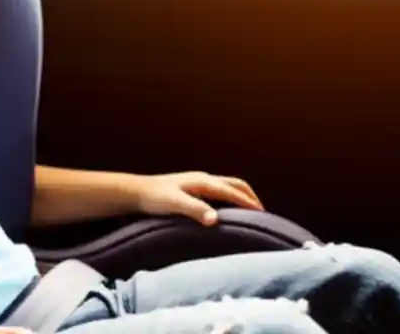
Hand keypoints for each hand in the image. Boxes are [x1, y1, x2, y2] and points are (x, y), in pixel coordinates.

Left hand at [134, 171, 264, 225]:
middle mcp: (203, 179)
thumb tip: (215, 220)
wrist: (135, 191)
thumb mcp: (174, 204)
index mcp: (203, 182)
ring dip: (241, 196)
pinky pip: (219, 191)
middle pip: (235, 184)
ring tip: (250, 212)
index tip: (263, 215)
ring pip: (228, 186)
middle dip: (250, 196)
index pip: (232, 191)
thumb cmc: (153, 197)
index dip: (248, 202)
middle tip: (262, 213)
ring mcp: (198, 182)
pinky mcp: (193, 188)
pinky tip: (228, 210)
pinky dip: (231, 198)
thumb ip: (195, 210)